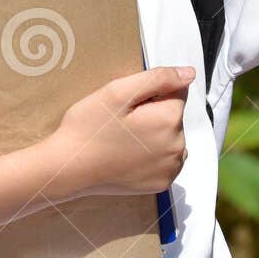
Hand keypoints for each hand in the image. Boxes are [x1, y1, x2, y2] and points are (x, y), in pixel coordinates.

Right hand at [45, 65, 192, 196]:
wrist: (69, 168)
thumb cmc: (89, 127)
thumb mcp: (117, 92)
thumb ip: (157, 79)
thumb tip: (189, 74)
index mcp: (169, 119)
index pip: (176, 92)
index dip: (151, 93)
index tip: (128, 105)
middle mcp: (178, 146)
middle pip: (174, 116)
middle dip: (154, 113)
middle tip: (122, 123)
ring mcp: (171, 168)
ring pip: (172, 137)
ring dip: (156, 134)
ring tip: (125, 140)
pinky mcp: (162, 183)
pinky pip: (167, 159)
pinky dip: (154, 154)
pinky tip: (130, 155)